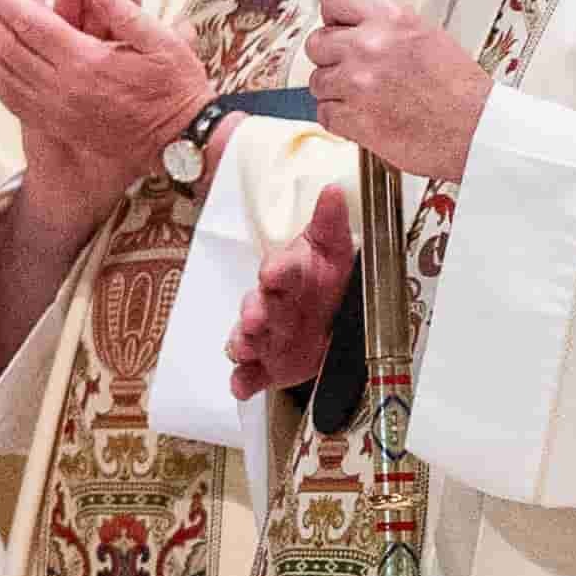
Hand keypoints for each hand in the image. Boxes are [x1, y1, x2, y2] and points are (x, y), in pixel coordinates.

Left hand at [0, 0, 212, 230]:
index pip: (29, 22)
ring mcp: (54, 109)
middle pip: (6, 44)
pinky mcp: (54, 123)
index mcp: (86, 63)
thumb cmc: (176, 90)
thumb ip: (128, 14)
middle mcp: (61, 88)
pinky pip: (11, 96)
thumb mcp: (165, 44)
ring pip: (2, 71)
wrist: (179, 143)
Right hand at [225, 189, 362, 400]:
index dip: (277, 272)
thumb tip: (333, 189)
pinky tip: (241, 386)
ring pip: (247, 339)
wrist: (329, 317)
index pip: (280, 270)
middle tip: (257, 319)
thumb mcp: (333, 249)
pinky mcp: (267, 365)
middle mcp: (272, 305)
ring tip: (246, 350)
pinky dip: (243, 381)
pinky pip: (249, 374)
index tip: (275, 273)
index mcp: (289, 275)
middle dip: (255, 313)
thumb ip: (329, 223)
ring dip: (243, 344)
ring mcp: (267, 336)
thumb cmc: (326, 279)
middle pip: (257, 306)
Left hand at [304, 0, 485, 186]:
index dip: (333, 14)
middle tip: (355, 70)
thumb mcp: (428, 37)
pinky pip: (324, 113)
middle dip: (331, 58)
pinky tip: (367, 116)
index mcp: (392, 21)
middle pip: (316, 43)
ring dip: (337, 91)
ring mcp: (356, 82)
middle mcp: (369, 46)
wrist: (477, 131)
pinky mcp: (350, 117)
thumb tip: (353, 26)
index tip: (337, 25)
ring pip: (317, 81)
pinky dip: (341, 119)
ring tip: (369, 98)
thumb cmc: (460, 90)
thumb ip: (386, 28)